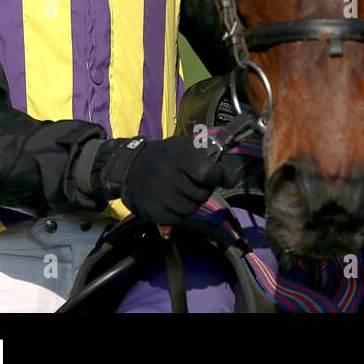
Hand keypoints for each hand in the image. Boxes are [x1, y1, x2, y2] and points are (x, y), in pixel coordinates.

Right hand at [118, 135, 242, 225]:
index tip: (226, 177)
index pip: (209, 174)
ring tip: (182, 190)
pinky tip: (172, 200)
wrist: (131, 167)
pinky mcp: (155, 212)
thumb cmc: (166, 155)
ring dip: (192, 202)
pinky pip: (179, 219)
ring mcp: (162, 197)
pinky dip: (179, 212)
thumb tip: (233, 176)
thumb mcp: (186, 145)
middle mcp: (171, 177)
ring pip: (193, 209)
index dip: (221, 176)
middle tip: (194, 181)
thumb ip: (210, 153)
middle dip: (204, 189)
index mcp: (181, 158)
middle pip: (203, 194)